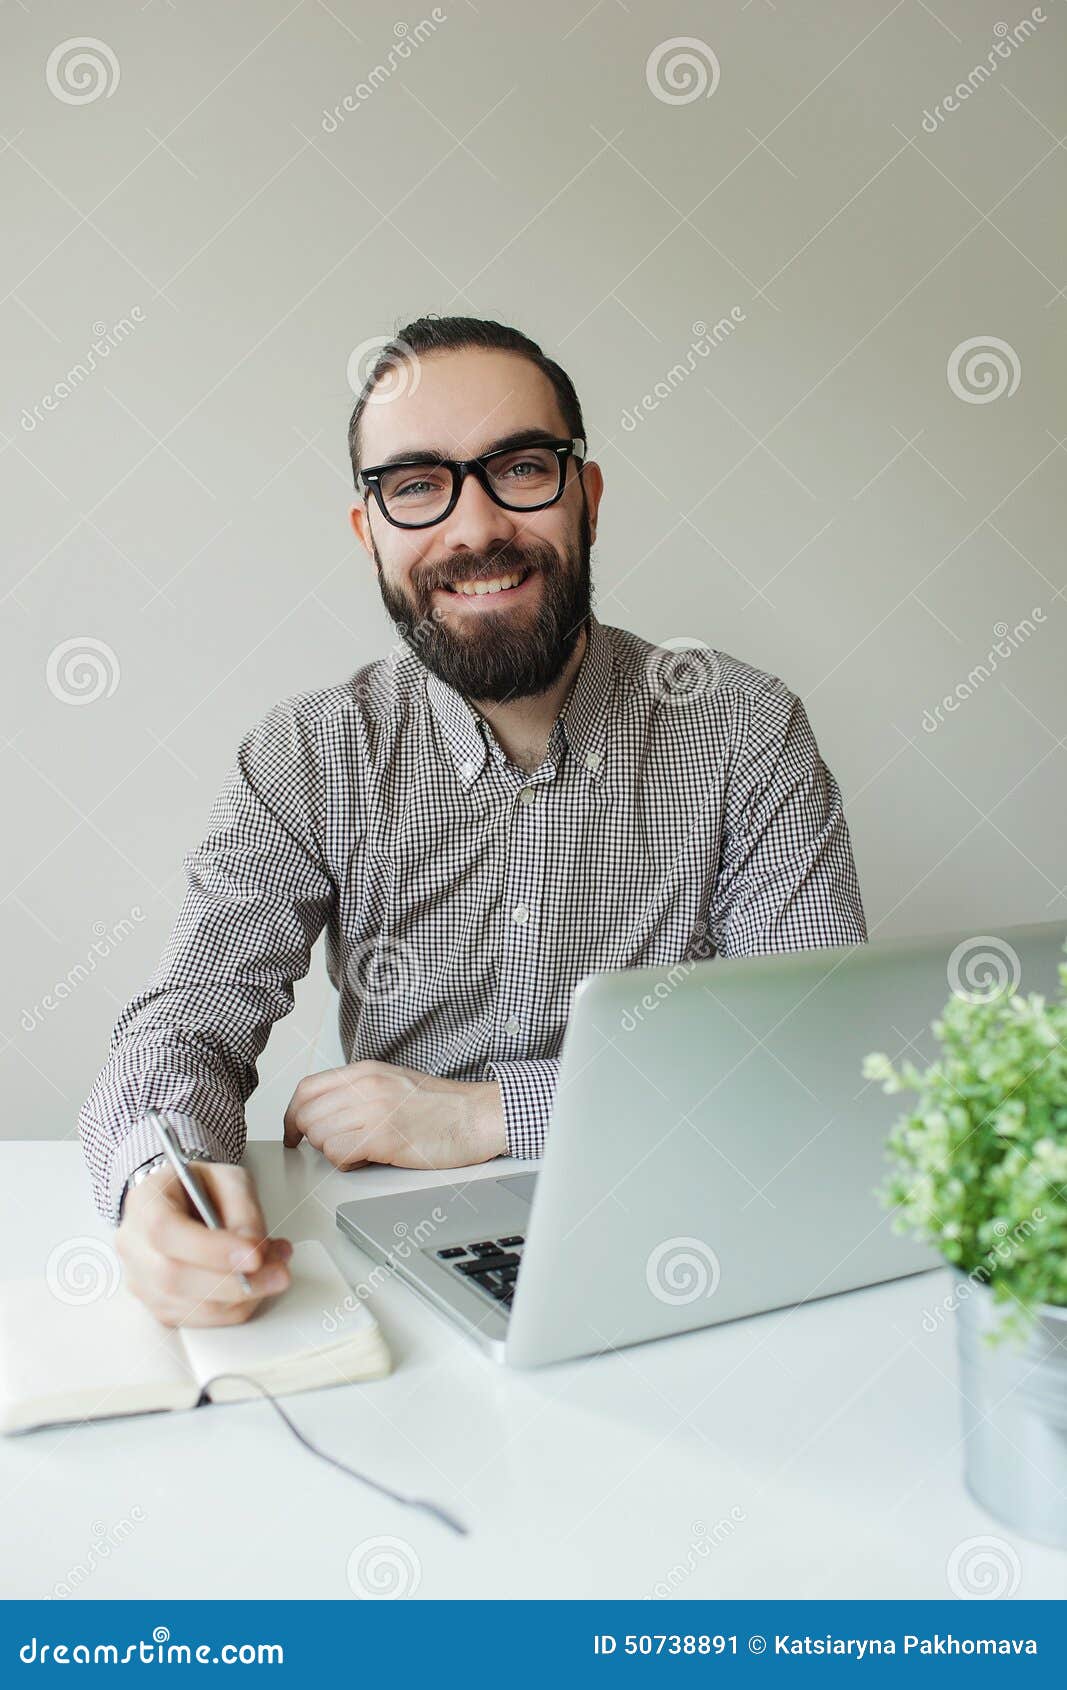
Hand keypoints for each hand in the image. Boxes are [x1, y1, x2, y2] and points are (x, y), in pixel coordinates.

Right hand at [117, 1161, 292, 1327]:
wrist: (182, 1203)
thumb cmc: (202, 1189)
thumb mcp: (228, 1179)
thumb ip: (243, 1210)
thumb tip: (255, 1249)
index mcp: (145, 1203)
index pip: (165, 1232)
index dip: (210, 1249)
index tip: (254, 1255)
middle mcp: (134, 1245)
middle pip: (173, 1277)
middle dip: (233, 1283)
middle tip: (278, 1273)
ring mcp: (141, 1281)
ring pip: (188, 1306)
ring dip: (241, 1298)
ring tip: (274, 1273)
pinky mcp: (159, 1306)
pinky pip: (198, 1320)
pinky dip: (234, 1308)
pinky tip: (255, 1286)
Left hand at [283, 1060, 506, 1170]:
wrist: (478, 1116)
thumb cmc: (442, 1105)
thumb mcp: (393, 1082)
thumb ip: (357, 1091)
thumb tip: (325, 1113)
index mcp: (365, 1071)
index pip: (306, 1089)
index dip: (292, 1115)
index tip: (293, 1131)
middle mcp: (365, 1086)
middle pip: (306, 1115)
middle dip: (311, 1138)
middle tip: (331, 1147)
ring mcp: (374, 1111)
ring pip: (319, 1136)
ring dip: (332, 1151)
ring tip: (359, 1151)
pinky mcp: (384, 1137)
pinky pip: (338, 1155)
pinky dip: (346, 1163)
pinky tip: (367, 1159)